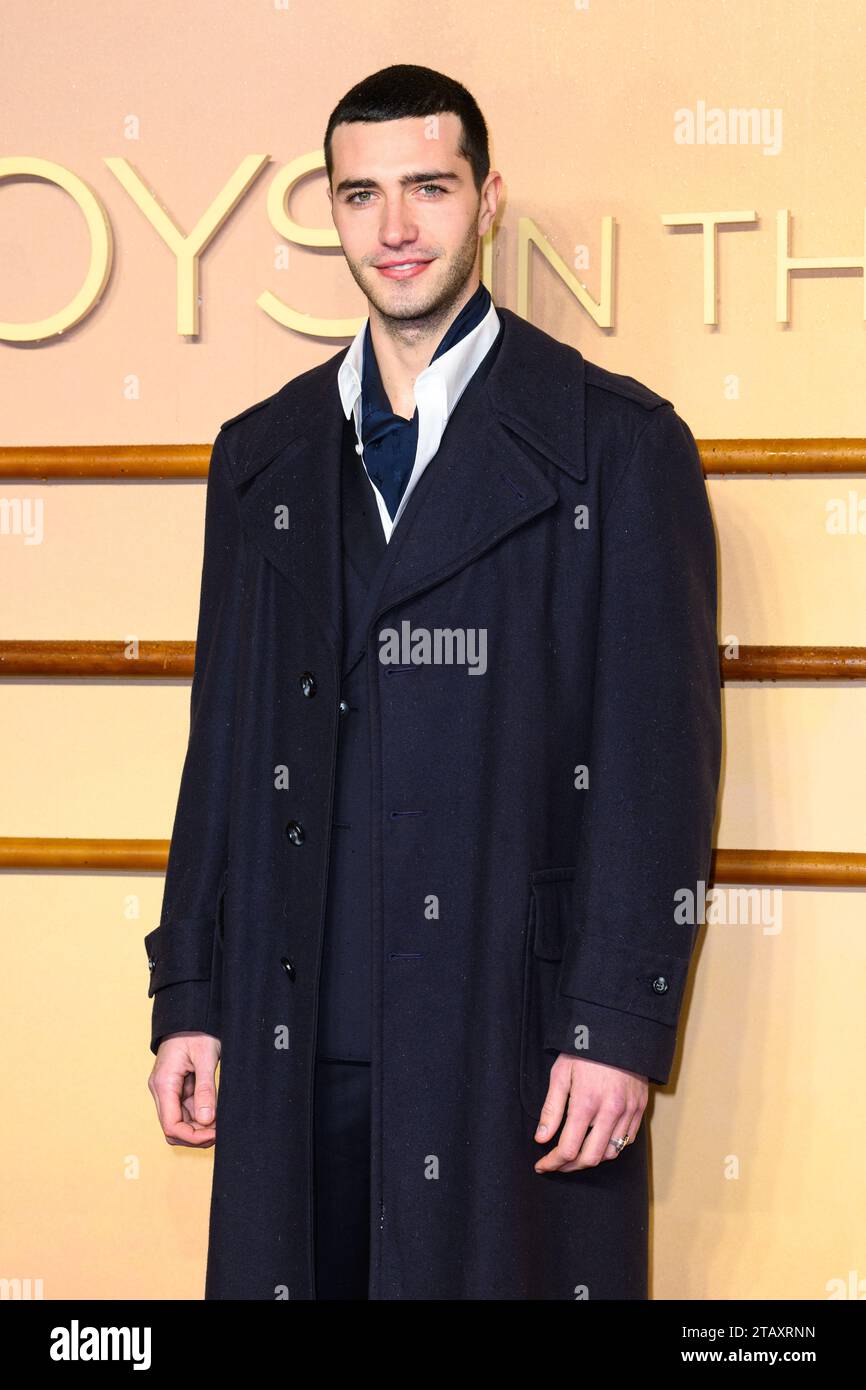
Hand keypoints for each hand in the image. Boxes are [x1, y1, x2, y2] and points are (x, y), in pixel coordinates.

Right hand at [148, 1031, 220, 1147]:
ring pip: (180, 1122)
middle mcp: (161, 1090)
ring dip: (199, 1127)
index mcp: (163, 1084)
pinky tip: (215, 1113)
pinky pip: (185, 1110)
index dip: (192, 1137)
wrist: (191, 1014)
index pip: (171, 1126)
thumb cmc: (197, 1030)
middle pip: (173, 1128)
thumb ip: (205, 1090)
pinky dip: (199, 1116)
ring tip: (221, 1122)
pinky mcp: (176, 1087)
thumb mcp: (206, 1058)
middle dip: (196, 1135)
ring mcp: (168, 1089)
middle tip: (221, 1130)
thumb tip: (207, 1121)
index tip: (215, 1134)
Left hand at [533, 1053, 647, 1172]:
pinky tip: (598, 1141)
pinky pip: (627, 1140)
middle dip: (570, 1167)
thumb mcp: (561, 1074)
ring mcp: (628, 1112)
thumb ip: (551, 1109)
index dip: (552, 1162)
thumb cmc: (585, 1051)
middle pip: (590, 1158)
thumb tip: (541, 1139)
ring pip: (610, 1153)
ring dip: (591, 1159)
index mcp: (586, 1103)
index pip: (568, 1148)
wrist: (618, 1032)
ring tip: (576, 1155)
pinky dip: (611, 1147)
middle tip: (557, 1164)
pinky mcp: (640, 1109)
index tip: (542, 1165)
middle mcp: (610, 1112)